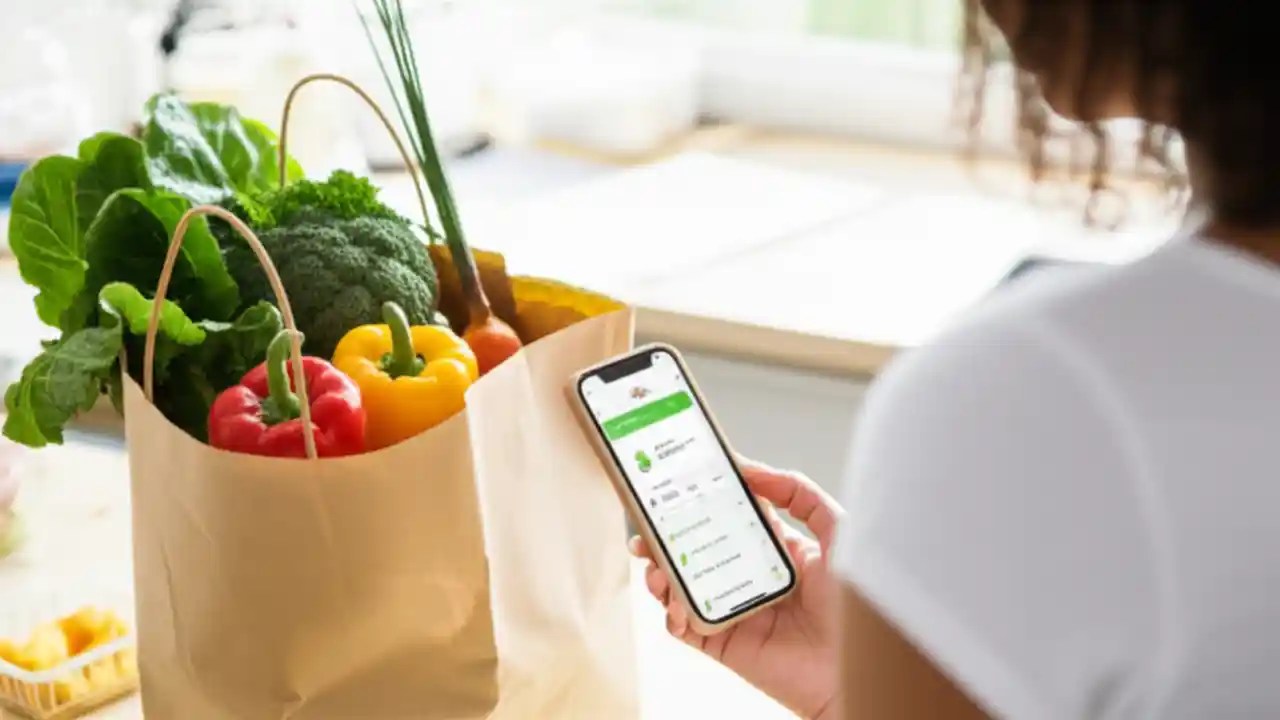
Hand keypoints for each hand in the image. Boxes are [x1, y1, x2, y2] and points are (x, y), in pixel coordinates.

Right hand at [628, 459, 843, 719]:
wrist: (861, 667)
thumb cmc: (860, 603)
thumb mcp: (838, 530)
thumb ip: (801, 494)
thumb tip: (753, 469)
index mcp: (772, 550)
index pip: (726, 520)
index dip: (700, 505)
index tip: (677, 488)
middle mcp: (748, 578)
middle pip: (695, 552)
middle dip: (665, 539)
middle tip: (648, 529)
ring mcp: (734, 610)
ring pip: (682, 587)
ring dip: (660, 574)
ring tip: (656, 568)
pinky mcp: (724, 643)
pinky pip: (685, 627)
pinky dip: (671, 614)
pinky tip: (674, 605)